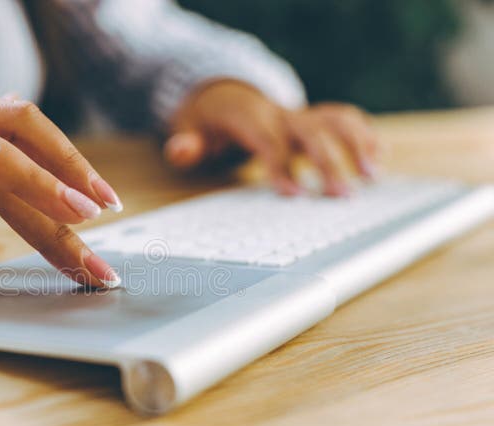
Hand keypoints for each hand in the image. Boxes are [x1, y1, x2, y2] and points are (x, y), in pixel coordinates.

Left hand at [164, 80, 378, 195]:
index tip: (293, 195)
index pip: (269, 140)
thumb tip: (178, 150)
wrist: (224, 95)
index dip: (280, 165)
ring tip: (373, 177)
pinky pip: (344, 119)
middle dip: (328, 163)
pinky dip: (363, 135)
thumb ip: (186, 143)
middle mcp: (280, 112)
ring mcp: (300, 114)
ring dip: (357, 145)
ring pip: (335, 119)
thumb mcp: (190, 130)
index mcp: (250, 116)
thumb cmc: (209, 122)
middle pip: (310, 131)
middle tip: (343, 198)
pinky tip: (378, 160)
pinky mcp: (313, 118)